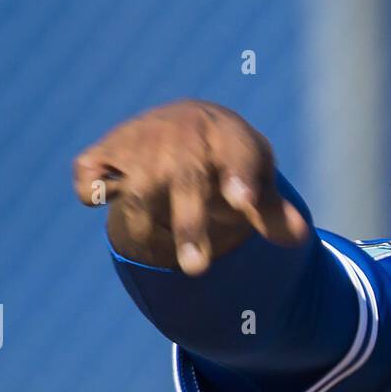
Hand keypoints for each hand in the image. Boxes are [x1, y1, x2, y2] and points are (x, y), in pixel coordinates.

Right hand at [72, 99, 309, 273]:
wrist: (194, 121)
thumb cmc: (231, 160)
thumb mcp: (256, 178)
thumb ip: (273, 212)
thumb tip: (300, 237)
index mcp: (230, 141)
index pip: (239, 158)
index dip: (241, 179)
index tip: (244, 199)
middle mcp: (186, 136)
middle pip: (187, 182)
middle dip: (190, 226)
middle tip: (197, 270)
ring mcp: (142, 141)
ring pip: (139, 188)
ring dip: (145, 221)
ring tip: (155, 239)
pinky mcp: (105, 151)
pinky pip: (89, 175)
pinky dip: (92, 190)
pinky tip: (106, 196)